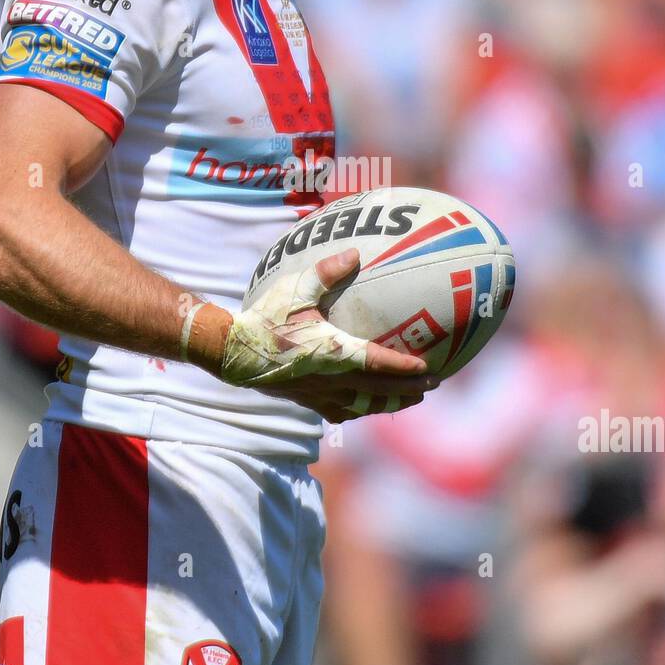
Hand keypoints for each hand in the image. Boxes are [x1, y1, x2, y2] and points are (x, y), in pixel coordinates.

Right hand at [220, 247, 438, 421]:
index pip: (378, 363)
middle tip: (432, 384)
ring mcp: (318, 394)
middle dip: (408, 390)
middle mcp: (330, 379)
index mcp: (332, 353)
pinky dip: (360, 408)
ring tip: (407, 399)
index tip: (429, 368)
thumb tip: (355, 253)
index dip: (404, 368)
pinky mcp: (306, 400)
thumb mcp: (295, 288)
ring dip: (388, 403)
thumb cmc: (265, 318)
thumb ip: (327, 271)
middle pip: (378, 391)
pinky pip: (341, 410)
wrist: (232, 351)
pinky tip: (364, 404)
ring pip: (363, 405)